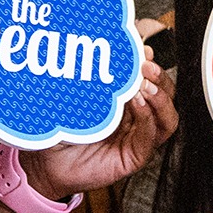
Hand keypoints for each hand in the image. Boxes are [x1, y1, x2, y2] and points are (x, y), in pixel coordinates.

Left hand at [27, 58, 174, 199]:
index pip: (151, 79)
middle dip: (160, 78)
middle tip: (146, 65)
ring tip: (146, 85)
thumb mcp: (77, 97)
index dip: (150, 64)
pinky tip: (137, 104)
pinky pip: (150, 138)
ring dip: (161, 98)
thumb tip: (102, 52)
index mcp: (126, 101)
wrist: (46, 163)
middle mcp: (136, 118)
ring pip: (166, 118)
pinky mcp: (134, 157)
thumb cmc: (61, 129)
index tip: (142, 49)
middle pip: (165, 95)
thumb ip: (92, 78)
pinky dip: (148, 119)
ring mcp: (137, 138)